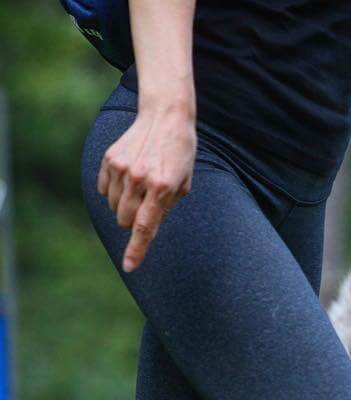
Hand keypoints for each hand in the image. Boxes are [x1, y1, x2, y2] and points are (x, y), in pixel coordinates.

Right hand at [97, 99, 195, 271]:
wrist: (165, 117)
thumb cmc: (180, 155)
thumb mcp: (184, 184)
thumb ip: (166, 208)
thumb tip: (146, 229)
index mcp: (163, 188)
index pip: (144, 227)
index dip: (137, 250)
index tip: (129, 267)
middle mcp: (139, 179)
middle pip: (124, 220)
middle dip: (133, 221)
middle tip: (146, 205)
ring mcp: (121, 168)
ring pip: (112, 207)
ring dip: (124, 205)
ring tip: (140, 186)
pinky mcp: (109, 159)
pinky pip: (103, 190)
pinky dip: (113, 191)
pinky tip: (128, 177)